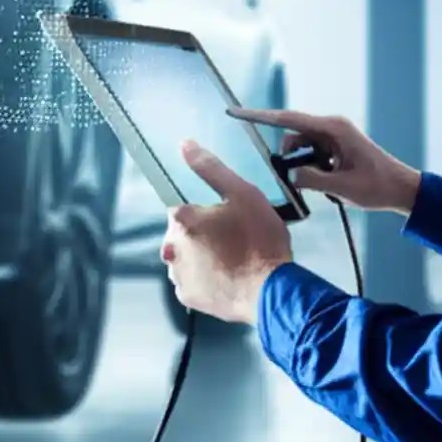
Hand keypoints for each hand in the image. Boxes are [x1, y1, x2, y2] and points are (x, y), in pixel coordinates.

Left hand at [160, 139, 293, 324]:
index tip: (226, 220)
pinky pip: (191, 281)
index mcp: (181, 219)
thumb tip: (184, 144)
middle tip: (233, 240)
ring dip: (200, 256)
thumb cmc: (260, 240)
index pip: (181, 208)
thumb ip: (211, 169)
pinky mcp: (188, 297)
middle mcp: (170, 246)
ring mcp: (178, 274)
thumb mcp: (244, 194)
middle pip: (181, 233)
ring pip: (185, 257)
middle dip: (201, 234)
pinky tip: (226, 277)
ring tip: (231, 260)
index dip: (205, 213)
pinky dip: (203, 278)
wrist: (271, 291)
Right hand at [227, 107, 421, 216]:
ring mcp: (333, 136)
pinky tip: (321, 182)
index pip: (289, 119)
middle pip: (293, 132)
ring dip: (300, 162)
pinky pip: (311, 151)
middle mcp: (331, 127)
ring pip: (301, 144)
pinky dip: (308, 165)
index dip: (261, 116)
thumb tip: (291, 175)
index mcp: (334, 129)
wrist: (403, 190)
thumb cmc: (378, 186)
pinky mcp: (334, 146)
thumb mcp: (343, 188)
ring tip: (317, 183)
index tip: (239, 112)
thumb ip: (312, 180)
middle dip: (286, 152)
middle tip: (291, 174)